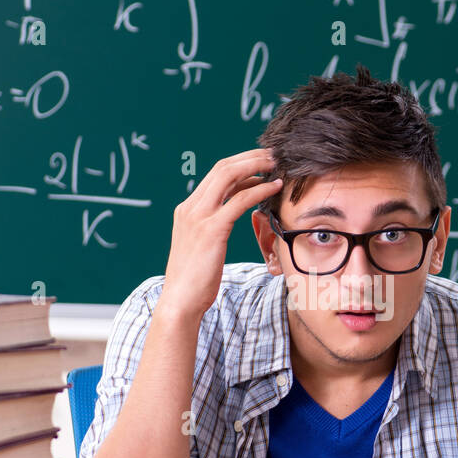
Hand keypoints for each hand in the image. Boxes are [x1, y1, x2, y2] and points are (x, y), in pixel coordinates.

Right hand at [158, 149, 281, 323]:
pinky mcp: (212, 230)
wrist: (180, 301)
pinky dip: (259, 190)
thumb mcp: (202, 245)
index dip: (240, 163)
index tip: (260, 161)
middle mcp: (190, 208)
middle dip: (249, 157)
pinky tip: (274, 187)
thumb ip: (213, 225)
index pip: (215, 175)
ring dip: (255, 166)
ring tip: (276, 165)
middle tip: (272, 155)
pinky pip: (239, 201)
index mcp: (187, 210)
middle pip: (222, 168)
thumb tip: (232, 213)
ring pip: (229, 177)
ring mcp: (199, 217)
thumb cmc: (195, 280)